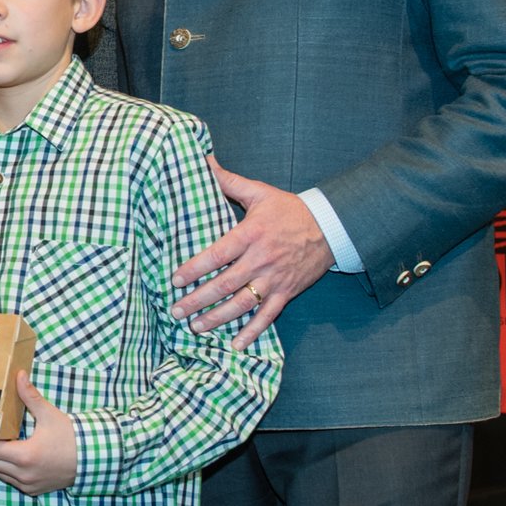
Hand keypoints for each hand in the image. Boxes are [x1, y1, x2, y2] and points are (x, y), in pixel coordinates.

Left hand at [0, 375, 75, 494]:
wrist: (94, 460)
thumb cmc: (71, 437)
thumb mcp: (50, 415)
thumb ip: (30, 396)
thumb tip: (18, 374)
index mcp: (24, 455)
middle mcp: (22, 474)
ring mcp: (27, 484)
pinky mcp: (32, 490)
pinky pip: (9, 479)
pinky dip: (0, 469)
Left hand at [169, 157, 334, 349]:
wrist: (331, 227)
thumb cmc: (289, 209)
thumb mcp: (260, 192)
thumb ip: (228, 180)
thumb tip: (202, 160)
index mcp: (251, 234)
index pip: (218, 254)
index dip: (196, 268)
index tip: (175, 279)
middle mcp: (262, 259)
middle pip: (226, 284)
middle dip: (198, 300)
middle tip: (175, 311)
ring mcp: (275, 279)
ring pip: (243, 304)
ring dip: (218, 318)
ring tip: (195, 327)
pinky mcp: (287, 292)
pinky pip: (268, 316)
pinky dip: (252, 332)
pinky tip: (235, 344)